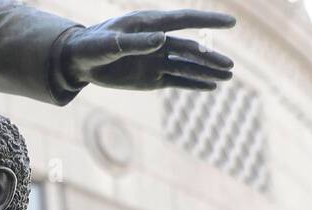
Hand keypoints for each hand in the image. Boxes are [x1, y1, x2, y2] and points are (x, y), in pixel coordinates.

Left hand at [60, 9, 235, 91]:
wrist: (79, 60)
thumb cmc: (94, 45)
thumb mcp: (112, 43)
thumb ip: (135, 42)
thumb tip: (161, 40)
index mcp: (151, 25)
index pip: (186, 21)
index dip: (209, 21)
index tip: (231, 23)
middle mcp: (159, 41)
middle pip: (190, 49)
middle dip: (210, 57)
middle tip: (230, 65)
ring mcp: (156, 60)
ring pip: (186, 66)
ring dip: (206, 71)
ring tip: (228, 76)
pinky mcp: (151, 78)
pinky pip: (176, 80)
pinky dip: (193, 83)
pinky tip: (211, 86)